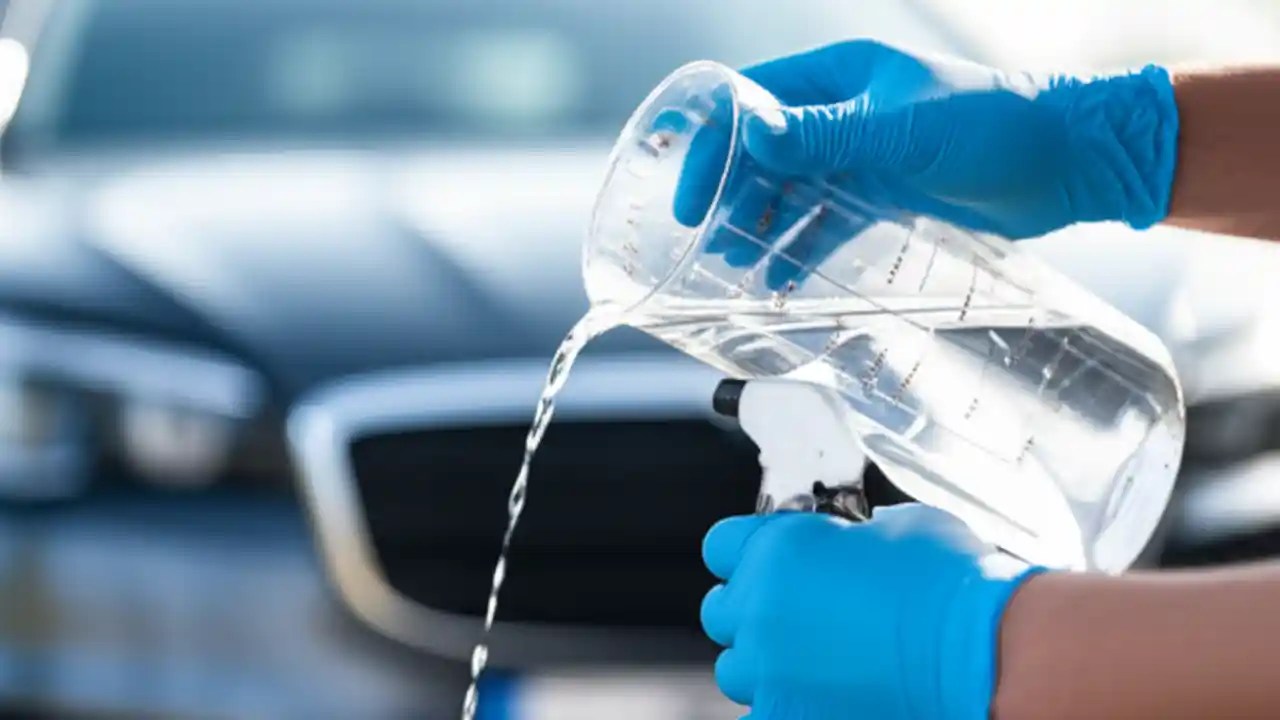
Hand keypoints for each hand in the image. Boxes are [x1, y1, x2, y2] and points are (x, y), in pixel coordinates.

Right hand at [674, 40, 1177, 288]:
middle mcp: (846, 111)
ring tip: (736, 263)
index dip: (714, 145)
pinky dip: (802, 245)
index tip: (690, 192)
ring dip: (762, 223)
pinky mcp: (888, 192)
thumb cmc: (998, 125)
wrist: (1072, 161)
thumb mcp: (902, 132)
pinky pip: (830, 219)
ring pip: (794, 190)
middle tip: (705, 237)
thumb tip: (750, 138)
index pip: (754, 103)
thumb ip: (824, 138)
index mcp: (842, 75)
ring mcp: (866, 153)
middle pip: (766, 152)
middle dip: (732, 193)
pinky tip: (781, 276)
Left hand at [701, 505, 1043, 718]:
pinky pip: (761, 714)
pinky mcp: (786, 716)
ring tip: (815, 667)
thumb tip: (856, 546)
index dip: (749, 554)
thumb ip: (850, 538)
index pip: (723, 546)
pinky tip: (824, 698)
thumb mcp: (896, 528)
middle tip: (797, 618)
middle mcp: (760, 608)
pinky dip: (786, 707)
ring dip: (767, 666)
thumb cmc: (948, 585)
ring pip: (738, 671)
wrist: (979, 650)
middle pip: (722, 612)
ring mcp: (769, 670)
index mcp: (777, 550)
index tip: (769, 563)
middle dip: (755, 613)